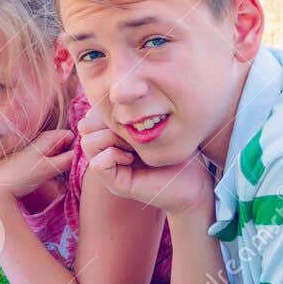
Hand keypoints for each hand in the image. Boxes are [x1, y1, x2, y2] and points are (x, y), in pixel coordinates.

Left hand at [0, 130, 74, 201]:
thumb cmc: (22, 176)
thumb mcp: (49, 168)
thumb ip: (68, 159)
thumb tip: (84, 154)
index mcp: (47, 137)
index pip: (72, 136)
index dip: (78, 148)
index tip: (79, 163)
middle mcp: (41, 140)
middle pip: (65, 145)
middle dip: (71, 159)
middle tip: (71, 175)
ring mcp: (36, 150)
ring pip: (57, 155)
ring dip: (62, 167)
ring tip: (62, 182)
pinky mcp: (31, 161)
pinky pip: (48, 162)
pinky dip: (53, 170)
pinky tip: (52, 184)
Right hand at [78, 107, 213, 215]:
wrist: (197, 181)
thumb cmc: (180, 150)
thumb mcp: (151, 123)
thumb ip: (129, 112)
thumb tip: (109, 99)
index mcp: (114, 136)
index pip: (91, 113)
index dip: (108, 109)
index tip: (136, 116)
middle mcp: (108, 151)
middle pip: (85, 125)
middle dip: (108, 122)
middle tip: (134, 132)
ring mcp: (110, 169)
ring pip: (87, 142)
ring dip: (110, 138)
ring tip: (133, 145)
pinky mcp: (116, 184)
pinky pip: (97, 163)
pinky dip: (113, 156)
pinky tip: (133, 159)